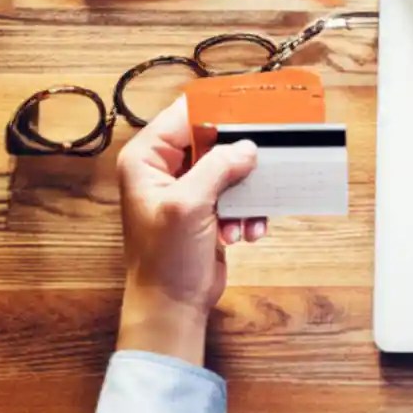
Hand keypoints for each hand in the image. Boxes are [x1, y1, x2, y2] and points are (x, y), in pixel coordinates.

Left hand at [114, 97, 266, 364]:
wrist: (171, 306)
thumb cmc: (166, 258)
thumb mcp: (189, 205)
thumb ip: (218, 168)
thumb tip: (249, 148)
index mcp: (147, 158)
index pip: (186, 113)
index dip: (220, 108)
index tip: (256, 107)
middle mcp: (165, 167)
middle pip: (214, 139)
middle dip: (240, 156)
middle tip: (265, 159)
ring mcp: (187, 188)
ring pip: (231, 167)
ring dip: (246, 191)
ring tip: (245, 218)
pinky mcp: (207, 207)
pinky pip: (237, 193)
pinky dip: (247, 211)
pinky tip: (245, 233)